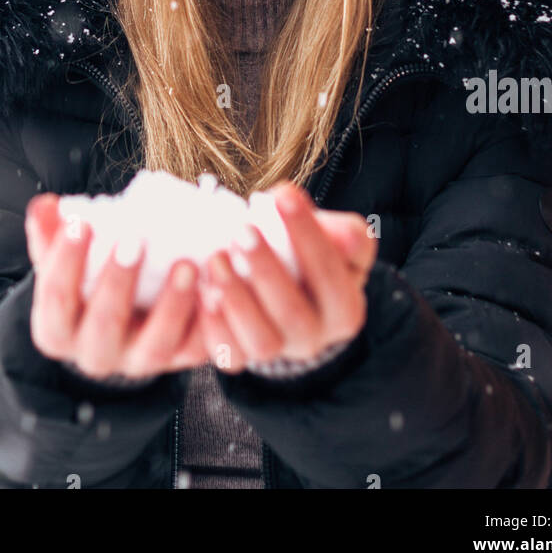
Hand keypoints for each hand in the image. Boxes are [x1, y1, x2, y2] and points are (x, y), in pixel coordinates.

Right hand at [25, 193, 208, 378]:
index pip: (56, 297)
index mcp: (57, 329)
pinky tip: (218, 290)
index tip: (81, 223)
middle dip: (118, 283)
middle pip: (103, 326)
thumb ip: (51, 233)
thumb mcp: (63, 259)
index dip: (66, 261)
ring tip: (187, 265)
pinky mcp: (179, 359)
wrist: (121, 320)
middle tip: (133, 241)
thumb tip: (46, 205)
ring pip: (155, 346)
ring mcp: (139, 361)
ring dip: (173, 305)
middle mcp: (95, 354)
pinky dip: (210, 323)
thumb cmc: (88, 279)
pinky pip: (196, 349)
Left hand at [196, 181, 377, 372]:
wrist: (287, 289)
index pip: (329, 273)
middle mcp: (314, 339)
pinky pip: (229, 354)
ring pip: (262, 342)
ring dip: (236, 299)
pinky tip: (204, 292)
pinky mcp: (242, 357)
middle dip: (265, 269)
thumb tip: (347, 236)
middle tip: (243, 230)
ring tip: (217, 259)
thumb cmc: (309, 255)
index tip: (283, 195)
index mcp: (344, 309)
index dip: (307, 234)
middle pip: (292, 313)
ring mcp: (278, 352)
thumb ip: (345, 234)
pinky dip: (214, 326)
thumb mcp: (336, 240)